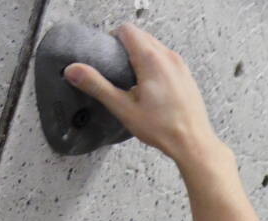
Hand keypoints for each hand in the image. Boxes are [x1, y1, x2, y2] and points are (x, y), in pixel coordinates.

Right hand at [65, 22, 219, 165]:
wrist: (193, 143)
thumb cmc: (164, 129)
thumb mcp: (124, 108)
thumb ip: (97, 86)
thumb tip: (74, 71)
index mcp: (151, 59)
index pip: (127, 30)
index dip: (113, 39)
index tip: (109, 57)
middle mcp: (168, 57)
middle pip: (141, 36)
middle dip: (126, 48)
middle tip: (119, 71)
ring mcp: (180, 65)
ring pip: (155, 47)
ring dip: (141, 57)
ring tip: (135, 83)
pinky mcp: (186, 75)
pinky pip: (167, 60)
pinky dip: (156, 67)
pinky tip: (152, 90)